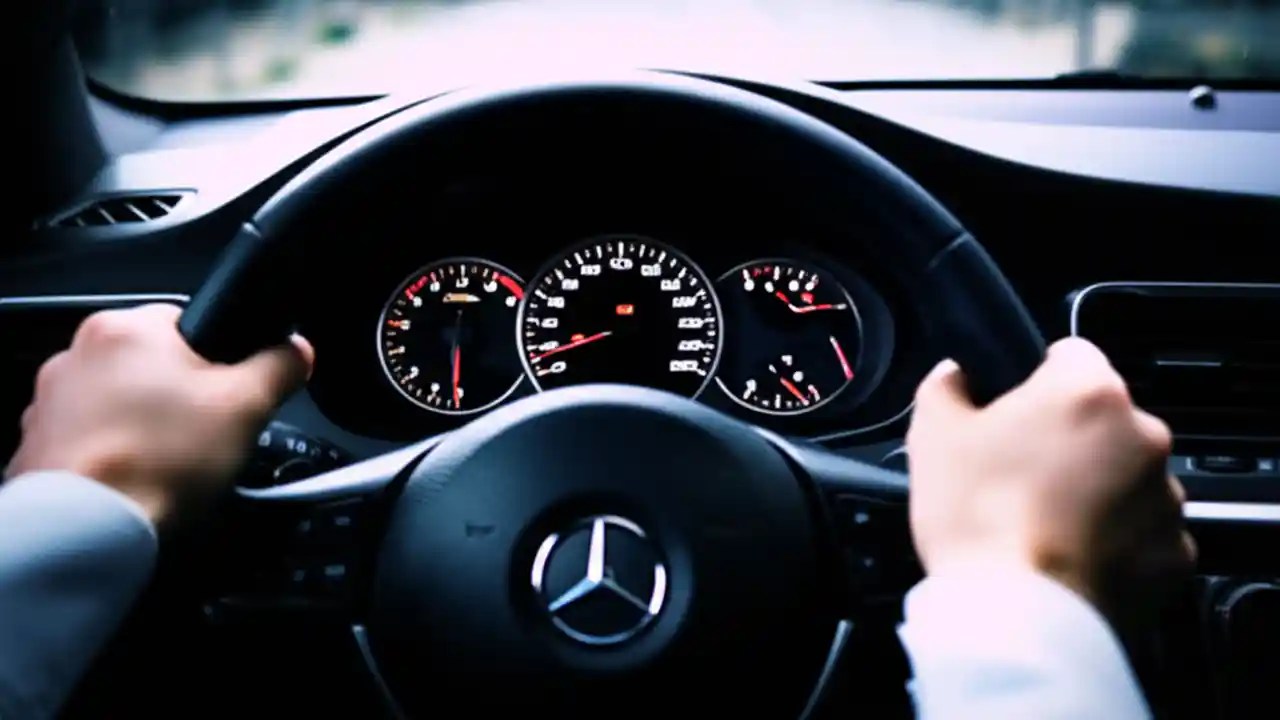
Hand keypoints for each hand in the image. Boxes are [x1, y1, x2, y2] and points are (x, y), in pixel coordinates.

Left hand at [5, 304, 313, 523]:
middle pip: (154, 366)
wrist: (91, 529)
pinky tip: (136, 479)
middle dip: (181, 398)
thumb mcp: (247, 405)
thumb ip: (280, 366)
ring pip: (121, 403)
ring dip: (145, 426)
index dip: (221, 362)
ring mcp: (50, 400)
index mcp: (126, 327)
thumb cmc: (160, 462)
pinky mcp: (38, 443)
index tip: (228, 398)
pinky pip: (92, 439)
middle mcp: (76, 353)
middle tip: (205, 436)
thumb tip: (297, 351)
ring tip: (169, 463)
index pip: (189, 324)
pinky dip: (114, 454)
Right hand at [906, 337, 1194, 620]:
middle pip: (1101, 419)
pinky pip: (1142, 531)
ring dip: (1094, 488)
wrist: (1017, 616)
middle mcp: (1142, 434)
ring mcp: (1166, 496)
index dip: (1035, 380)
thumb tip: (954, 376)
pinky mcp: (1175, 551)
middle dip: (1067, 439)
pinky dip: (1114, 539)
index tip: (1014, 413)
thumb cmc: (977, 519)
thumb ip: (944, 387)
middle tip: (1019, 474)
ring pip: (1125, 475)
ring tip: (1042, 521)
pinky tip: (1069, 554)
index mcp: (1087, 391)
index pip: (1069, 354)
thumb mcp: (933, 437)